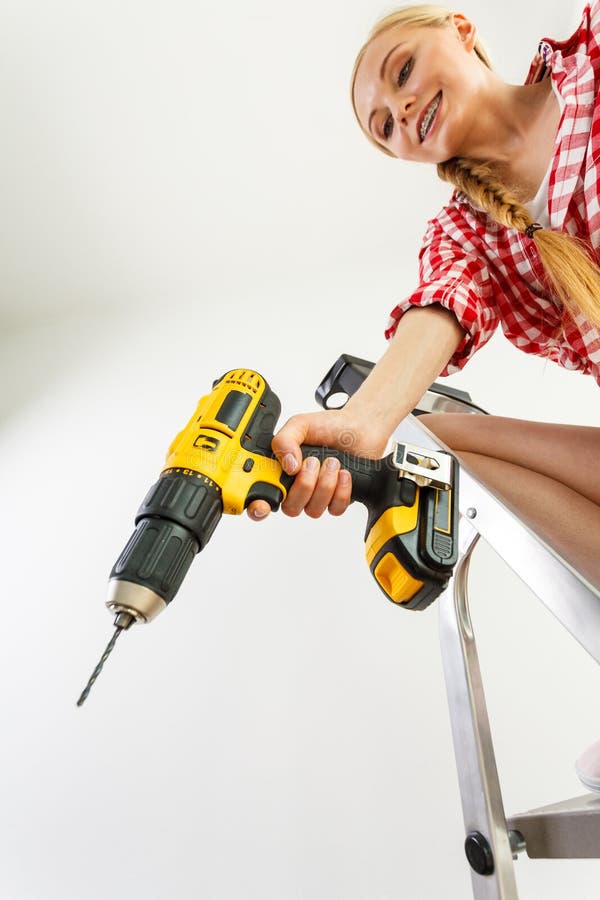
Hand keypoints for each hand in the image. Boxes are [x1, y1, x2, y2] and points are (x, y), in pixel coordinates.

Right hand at [247, 408, 387, 520]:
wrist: (360, 428)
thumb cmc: (329, 426)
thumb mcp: (300, 424)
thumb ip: (285, 440)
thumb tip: (287, 465)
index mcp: (280, 470)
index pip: (261, 497)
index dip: (258, 507)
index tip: (262, 505)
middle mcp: (296, 487)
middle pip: (289, 507)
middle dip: (304, 486)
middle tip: (313, 462)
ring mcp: (316, 496)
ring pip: (313, 510)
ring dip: (325, 484)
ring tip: (332, 462)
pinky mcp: (337, 500)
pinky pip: (335, 509)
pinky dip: (342, 490)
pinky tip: (345, 473)